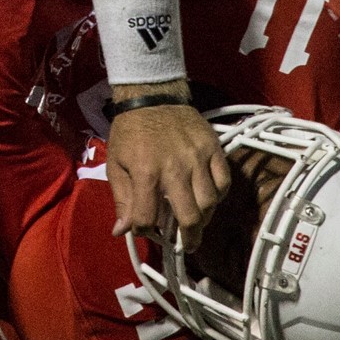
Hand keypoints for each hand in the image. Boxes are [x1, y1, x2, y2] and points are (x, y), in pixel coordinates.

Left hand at [106, 89, 231, 252]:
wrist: (152, 96)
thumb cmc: (130, 131)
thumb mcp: (115, 163)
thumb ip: (121, 199)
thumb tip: (122, 231)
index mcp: (145, 172)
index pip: (148, 219)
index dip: (145, 231)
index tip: (145, 229)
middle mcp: (174, 168)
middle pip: (189, 217)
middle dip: (187, 238)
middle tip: (185, 244)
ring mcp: (197, 158)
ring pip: (209, 203)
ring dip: (203, 218)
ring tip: (196, 221)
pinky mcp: (213, 148)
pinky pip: (224, 182)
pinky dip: (218, 195)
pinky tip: (208, 197)